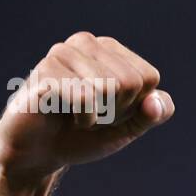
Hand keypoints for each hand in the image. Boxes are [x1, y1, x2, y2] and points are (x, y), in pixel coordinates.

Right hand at [0, 32, 173, 186]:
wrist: (37, 153)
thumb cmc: (82, 135)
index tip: (109, 112)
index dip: (134, 106)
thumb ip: (153, 114)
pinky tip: (62, 114)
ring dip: (97, 115)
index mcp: (109, 49)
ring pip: (109, 87)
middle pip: (130, 82)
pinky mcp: (45, 70)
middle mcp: (86, 43)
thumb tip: (157, 102)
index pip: (148, 77)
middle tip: (89, 114)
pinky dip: (82, 117)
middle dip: (115, 110)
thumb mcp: (128, 128)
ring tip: (75, 114)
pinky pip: (85, 97)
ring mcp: (63, 53)